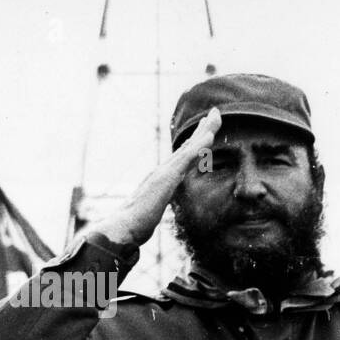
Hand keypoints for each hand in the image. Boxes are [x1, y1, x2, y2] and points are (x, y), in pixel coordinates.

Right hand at [94, 107, 222, 246]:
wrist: (124, 227)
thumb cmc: (136, 223)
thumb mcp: (153, 211)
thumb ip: (156, 205)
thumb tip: (153, 211)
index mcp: (163, 177)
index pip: (183, 156)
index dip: (196, 143)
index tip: (207, 130)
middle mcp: (164, 170)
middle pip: (188, 146)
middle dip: (203, 129)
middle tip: (215, 112)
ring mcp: (165, 172)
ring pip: (189, 147)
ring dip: (203, 131)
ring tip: (215, 116)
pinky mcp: (167, 178)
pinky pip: (187, 159)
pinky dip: (199, 147)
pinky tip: (210, 137)